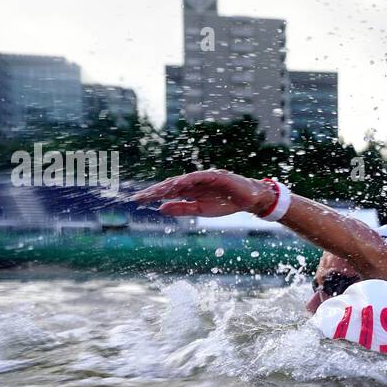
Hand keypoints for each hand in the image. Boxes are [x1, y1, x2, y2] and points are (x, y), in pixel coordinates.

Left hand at [128, 169, 273, 217]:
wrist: (249, 200)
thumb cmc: (226, 204)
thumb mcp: (201, 210)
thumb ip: (181, 208)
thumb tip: (160, 208)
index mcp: (189, 191)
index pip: (167, 192)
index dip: (152, 196)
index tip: (137, 201)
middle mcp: (193, 182)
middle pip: (169, 185)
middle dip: (153, 191)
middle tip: (137, 198)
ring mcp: (203, 177)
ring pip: (180, 181)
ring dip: (166, 187)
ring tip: (152, 193)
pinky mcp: (214, 175)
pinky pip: (197, 178)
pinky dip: (185, 181)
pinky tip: (174, 186)